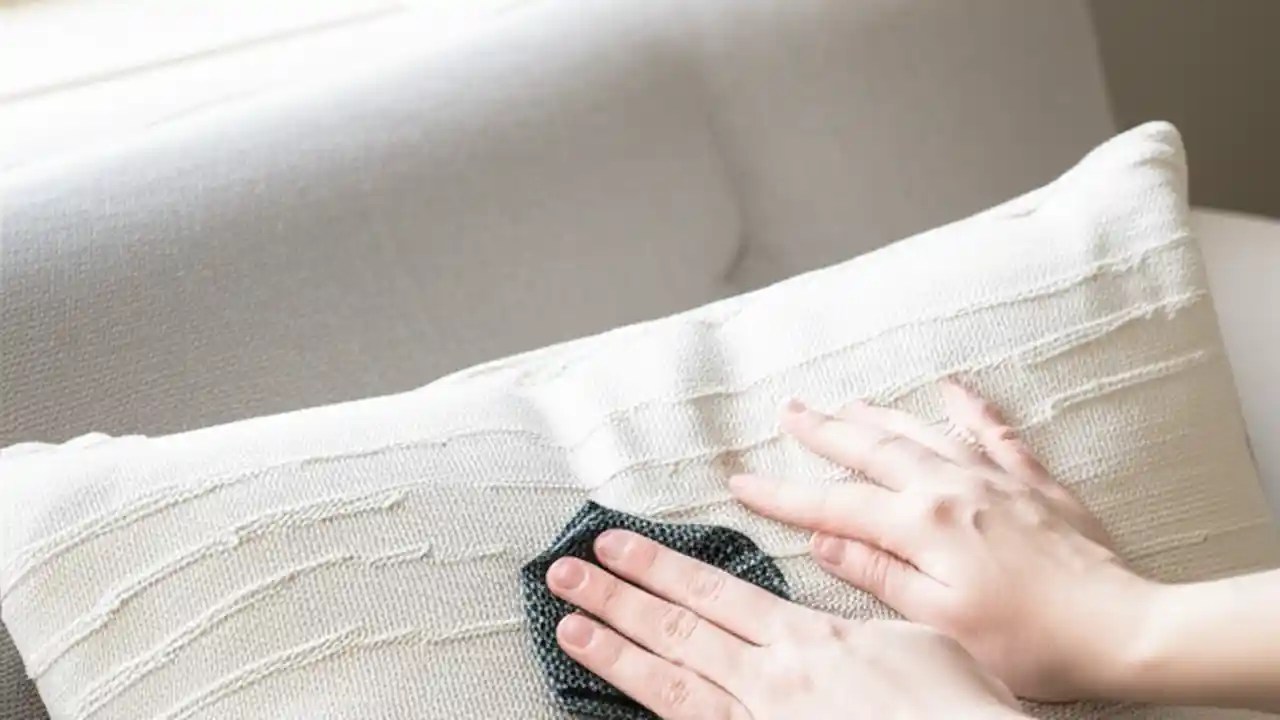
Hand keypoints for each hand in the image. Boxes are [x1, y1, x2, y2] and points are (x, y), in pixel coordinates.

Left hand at [544, 529, 1026, 718]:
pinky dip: (654, 709)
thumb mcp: (914, 635)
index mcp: (807, 639)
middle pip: (676, 630)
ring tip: (567, 628)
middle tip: (563, 572)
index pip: (711, 592)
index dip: (656, 567)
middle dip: (614, 598)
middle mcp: (772, 679)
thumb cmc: (955, 706)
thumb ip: (852, 616)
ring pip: (672, 683)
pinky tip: (621, 699)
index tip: (615, 545)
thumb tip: (819, 602)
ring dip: (614, 653)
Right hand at [729, 382, 1159, 700]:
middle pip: (872, 450)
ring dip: (879, 416)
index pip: (835, 505)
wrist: (1122, 628)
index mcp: (923, 526)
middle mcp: (952, 488)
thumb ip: (879, 573)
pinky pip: (994, 431)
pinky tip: (951, 388)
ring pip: (923, 432)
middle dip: (823, 431)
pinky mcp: (1032, 481)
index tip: (743, 481)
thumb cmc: (1033, 639)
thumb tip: (825, 542)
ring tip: (846, 401)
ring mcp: (993, 478)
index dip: (783, 494)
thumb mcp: (941, 621)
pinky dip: (969, 407)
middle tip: (788, 412)